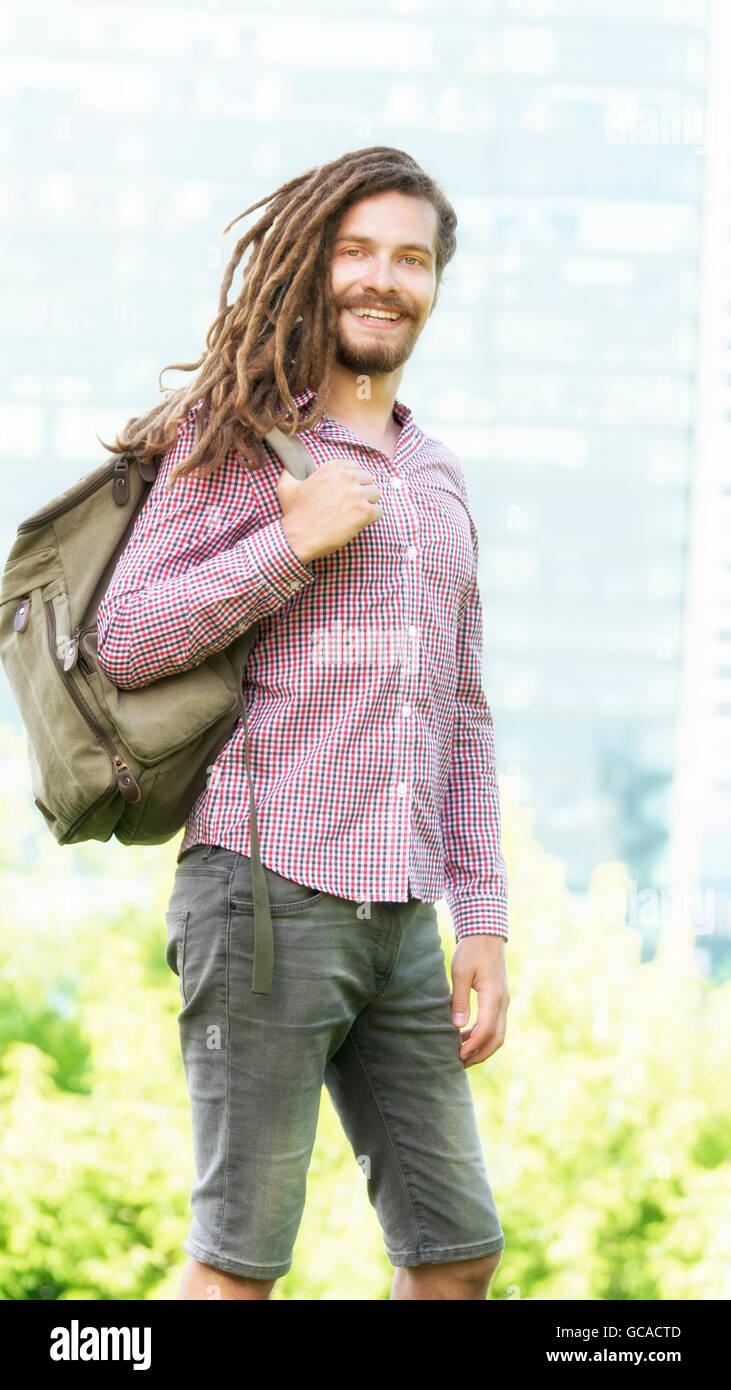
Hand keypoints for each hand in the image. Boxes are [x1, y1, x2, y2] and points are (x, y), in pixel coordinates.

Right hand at [277, 457, 382, 564]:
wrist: (298, 537)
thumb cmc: (293, 513)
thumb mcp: (286, 486)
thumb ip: (291, 470)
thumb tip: (290, 463)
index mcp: (332, 467)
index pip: (355, 467)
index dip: (352, 480)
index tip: (345, 492)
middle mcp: (347, 476)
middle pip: (368, 479)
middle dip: (361, 491)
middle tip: (350, 505)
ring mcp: (357, 494)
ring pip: (375, 493)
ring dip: (368, 503)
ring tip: (354, 514)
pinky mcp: (365, 511)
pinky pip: (379, 511)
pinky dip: (372, 518)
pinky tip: (359, 523)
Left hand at [450, 935, 509, 1068]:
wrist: (486, 936)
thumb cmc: (471, 951)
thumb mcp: (460, 972)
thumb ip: (459, 999)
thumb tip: (457, 1026)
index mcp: (493, 995)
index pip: (486, 1029)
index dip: (473, 1045)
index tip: (458, 1055)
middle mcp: (502, 1002)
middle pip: (496, 1037)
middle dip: (480, 1054)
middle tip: (461, 1063)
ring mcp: (503, 1002)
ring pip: (498, 1033)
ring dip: (482, 1047)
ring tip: (461, 1054)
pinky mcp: (499, 1000)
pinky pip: (494, 1024)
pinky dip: (482, 1035)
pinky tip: (465, 1037)